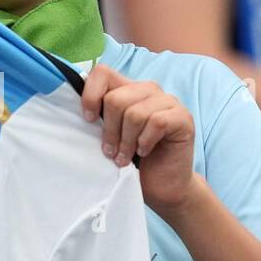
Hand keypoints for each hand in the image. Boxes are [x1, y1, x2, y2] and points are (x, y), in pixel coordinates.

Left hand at [80, 64, 197, 212]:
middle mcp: (148, 90)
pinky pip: (157, 122)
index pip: (103, 73)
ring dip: (126, 141)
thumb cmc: (133, 162)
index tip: (88, 120)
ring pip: (135, 113)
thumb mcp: (110, 136)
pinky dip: (146, 141)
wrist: (163, 187)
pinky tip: (145, 152)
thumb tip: (77, 110)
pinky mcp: (183, 117)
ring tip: (125, 157)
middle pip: (115, 99)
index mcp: (128, 90)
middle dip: (109, 130)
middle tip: (110, 152)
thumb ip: (99, 117)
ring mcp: (168, 102)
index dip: (90, 95)